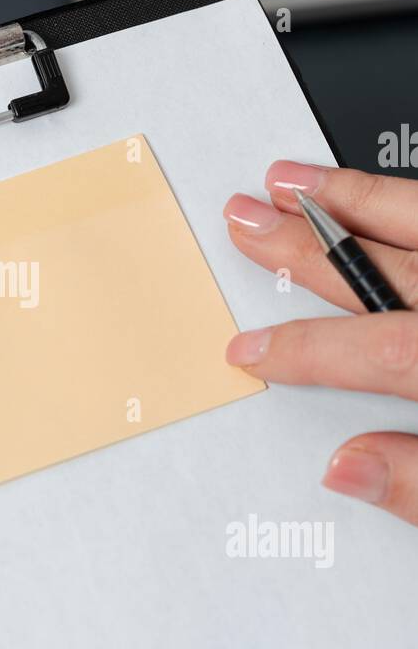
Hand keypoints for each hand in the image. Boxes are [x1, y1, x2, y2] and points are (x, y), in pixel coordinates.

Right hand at [225, 161, 417, 528]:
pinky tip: (388, 195)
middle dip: (307, 245)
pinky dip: (412, 201)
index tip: (249, 348)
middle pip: (389, 270)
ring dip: (358, 197)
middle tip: (247, 220)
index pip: (380, 352)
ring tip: (298, 180)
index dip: (304, 350)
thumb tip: (346, 468)